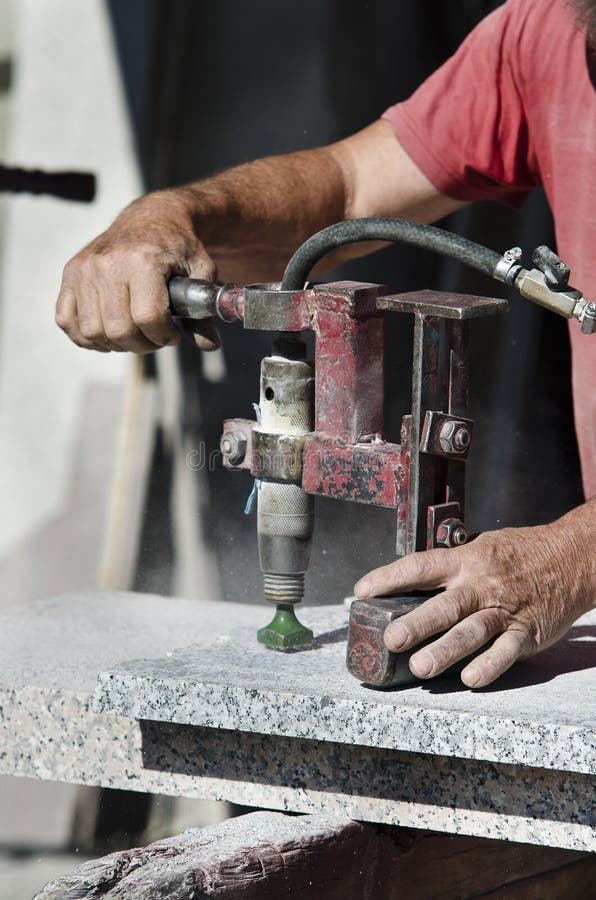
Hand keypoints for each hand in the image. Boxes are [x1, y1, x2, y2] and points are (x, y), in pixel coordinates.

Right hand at [56, 190, 219, 353]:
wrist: (151, 219)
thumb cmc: (178, 247)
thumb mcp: (201, 272)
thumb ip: (204, 311)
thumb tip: (210, 345)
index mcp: (143, 261)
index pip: (149, 319)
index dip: (165, 336)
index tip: (172, 333)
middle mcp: (108, 263)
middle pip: (120, 331)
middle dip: (143, 344)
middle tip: (154, 336)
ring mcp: (84, 269)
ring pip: (94, 332)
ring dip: (116, 343)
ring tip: (134, 332)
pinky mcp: (70, 274)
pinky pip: (67, 321)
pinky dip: (85, 336)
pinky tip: (107, 332)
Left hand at [354, 508, 594, 687]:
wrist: (570, 558)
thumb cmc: (518, 554)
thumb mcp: (480, 548)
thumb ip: (449, 568)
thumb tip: (407, 584)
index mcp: (465, 560)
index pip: (420, 566)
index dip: (389, 577)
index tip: (362, 592)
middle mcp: (482, 584)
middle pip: (445, 605)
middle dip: (416, 624)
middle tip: (390, 640)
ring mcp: (504, 609)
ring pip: (472, 631)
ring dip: (446, 650)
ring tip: (421, 667)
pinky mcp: (527, 631)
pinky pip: (506, 650)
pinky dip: (490, 665)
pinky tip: (471, 678)